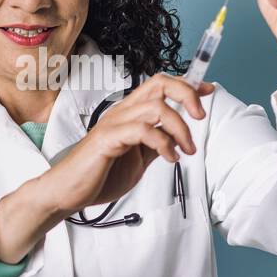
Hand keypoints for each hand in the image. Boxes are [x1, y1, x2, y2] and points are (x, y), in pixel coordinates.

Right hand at [34, 73, 214, 217]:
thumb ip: (155, 145)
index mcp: (130, 113)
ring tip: (186, 150)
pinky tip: (170, 159)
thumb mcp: (138, 159)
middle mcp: (122, 112)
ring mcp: (114, 123)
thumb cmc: (98, 175)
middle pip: (160, 84)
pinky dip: (163, 143)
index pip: (161, 86)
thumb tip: (177, 138)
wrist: (68, 192)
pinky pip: (142, 130)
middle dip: (187, 94)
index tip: (208, 89)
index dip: (187, 84)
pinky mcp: (108, 139)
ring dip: (180, 128)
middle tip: (200, 117)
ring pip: (156, 107)